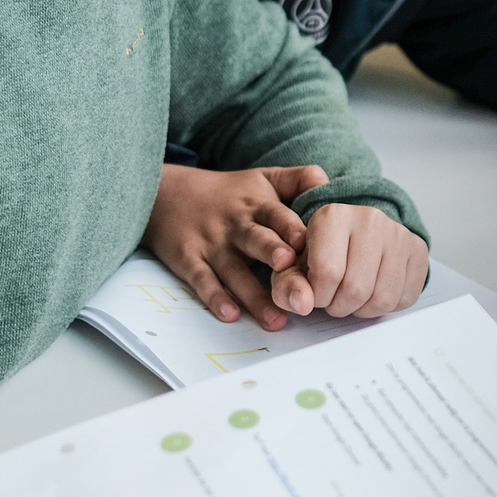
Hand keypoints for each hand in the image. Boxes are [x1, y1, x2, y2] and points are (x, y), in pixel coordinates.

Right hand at [148, 163, 326, 329]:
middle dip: (271, 252)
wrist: (168, 195)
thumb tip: (328, 182)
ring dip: (253, 295)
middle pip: (254, 239)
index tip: (306, 241)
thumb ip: (296, 179)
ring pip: (233, 271)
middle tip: (288, 267)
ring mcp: (211, 245)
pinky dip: (215, 298)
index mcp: (256, 205)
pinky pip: (203, 281)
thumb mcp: (262, 177)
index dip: (289, 226)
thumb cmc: (228, 193)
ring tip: (275, 319)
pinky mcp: (189, 261)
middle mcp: (235, 225)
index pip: (274, 214)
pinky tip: (230, 315)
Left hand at [275, 204, 428, 320]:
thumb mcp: (293, 265)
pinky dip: (386, 306)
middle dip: (340, 306)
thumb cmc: (320, 252)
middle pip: (355, 289)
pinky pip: (404, 298)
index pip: (326, 274)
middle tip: (334, 297)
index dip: (318, 296)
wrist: (354, 234)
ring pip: (382, 298)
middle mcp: (369, 219)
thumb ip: (287, 285)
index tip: (315, 291)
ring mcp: (398, 234)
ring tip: (352, 295)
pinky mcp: (418, 250)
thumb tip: (302, 303)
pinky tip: (374, 290)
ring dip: (363, 309)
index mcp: (333, 216)